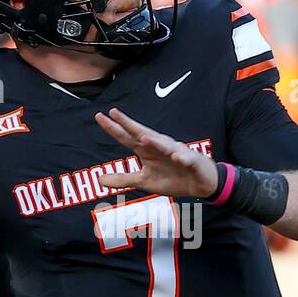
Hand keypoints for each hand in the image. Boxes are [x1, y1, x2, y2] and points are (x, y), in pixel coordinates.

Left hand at [95, 108, 218, 197]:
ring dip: (155, 141)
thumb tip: (99, 180)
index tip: (100, 116)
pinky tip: (176, 157)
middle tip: (114, 113)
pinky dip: (182, 157)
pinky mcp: (191, 161)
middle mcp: (159, 146)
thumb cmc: (172, 178)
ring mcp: (176, 152)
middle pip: (142, 134)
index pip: (127, 137)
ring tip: (143, 137)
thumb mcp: (143, 181)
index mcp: (147, 150)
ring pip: (164, 145)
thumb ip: (122, 178)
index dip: (114, 128)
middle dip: (129, 124)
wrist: (199, 183)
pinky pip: (186, 158)